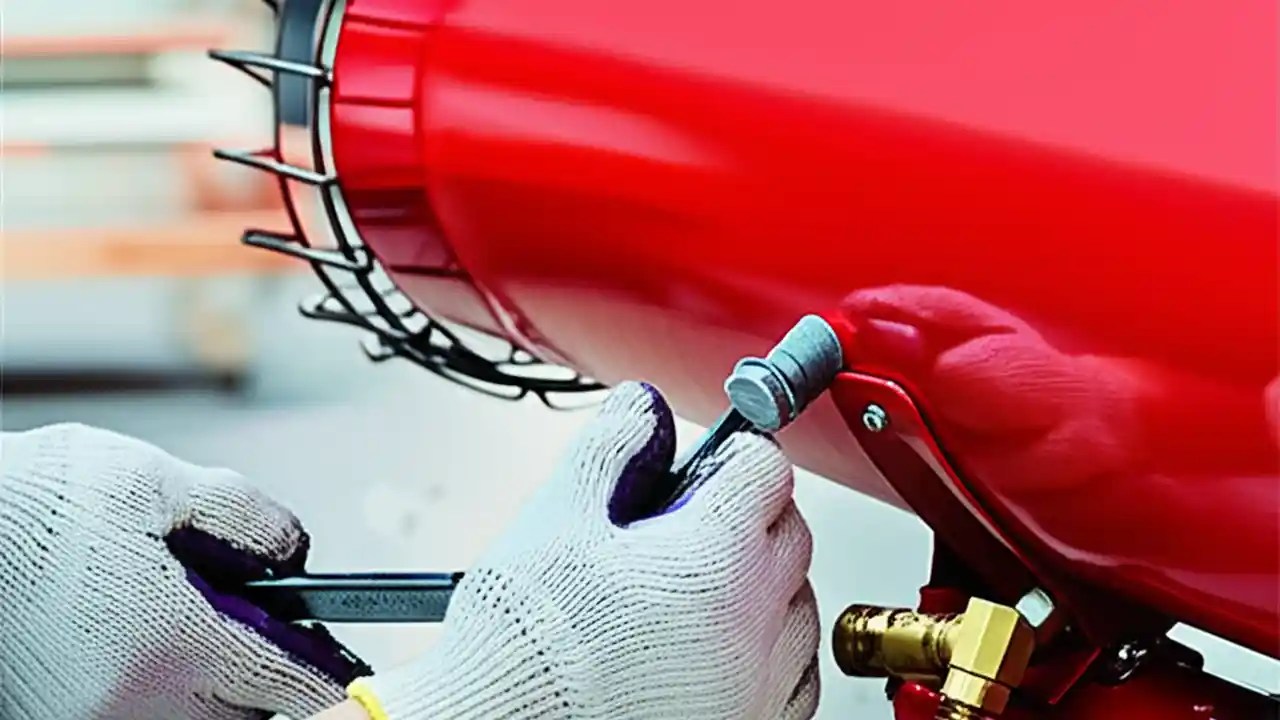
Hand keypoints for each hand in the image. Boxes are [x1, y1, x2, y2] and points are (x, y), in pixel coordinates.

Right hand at [0, 424, 365, 719]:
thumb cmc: (40, 504)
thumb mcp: (159, 483)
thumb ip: (247, 518)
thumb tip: (296, 556)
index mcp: (173, 639)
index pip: (295, 682)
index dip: (324, 664)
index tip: (337, 655)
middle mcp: (135, 700)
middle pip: (249, 713)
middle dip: (262, 672)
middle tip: (245, 624)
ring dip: (212, 689)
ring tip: (182, 629)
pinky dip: (160, 696)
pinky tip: (140, 647)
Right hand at [351, 382, 818, 718]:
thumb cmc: (526, 645)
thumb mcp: (555, 520)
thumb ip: (610, 449)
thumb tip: (642, 408)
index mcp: (713, 558)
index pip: (766, 469)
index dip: (735, 455)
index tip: (712, 464)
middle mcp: (752, 623)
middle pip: (790, 533)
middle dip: (750, 516)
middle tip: (692, 525)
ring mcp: (759, 684)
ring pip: (799, 606)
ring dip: (764, 586)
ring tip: (695, 592)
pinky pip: (796, 676)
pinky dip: (770, 651)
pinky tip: (716, 646)